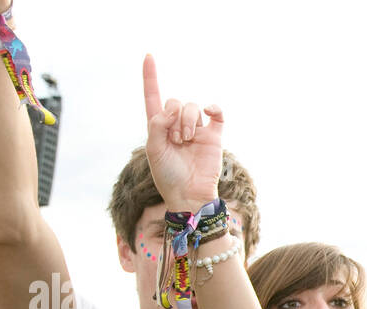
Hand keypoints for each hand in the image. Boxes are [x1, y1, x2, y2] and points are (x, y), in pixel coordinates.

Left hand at [141, 55, 223, 211]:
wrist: (189, 195)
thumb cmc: (168, 176)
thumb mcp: (153, 149)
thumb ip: (158, 123)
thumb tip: (174, 106)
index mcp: (159, 127)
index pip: (153, 96)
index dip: (150, 77)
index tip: (148, 56)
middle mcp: (177, 125)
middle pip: (175, 101)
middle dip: (174, 118)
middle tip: (176, 140)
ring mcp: (197, 130)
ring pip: (192, 108)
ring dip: (188, 121)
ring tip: (186, 141)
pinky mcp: (214, 136)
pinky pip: (217, 114)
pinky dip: (213, 108)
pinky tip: (209, 110)